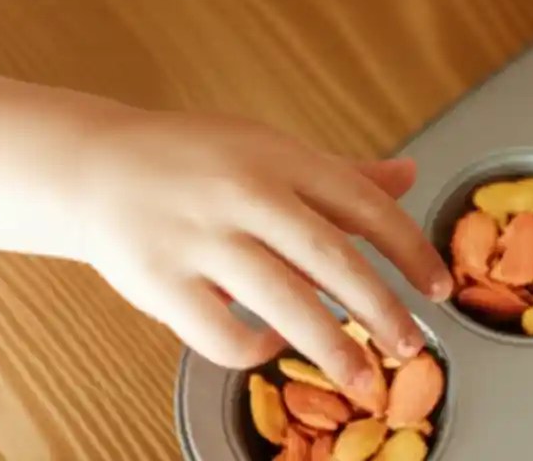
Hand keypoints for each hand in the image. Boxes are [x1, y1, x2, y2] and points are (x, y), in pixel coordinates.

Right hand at [73, 109, 451, 401]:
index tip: (440, 290)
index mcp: (282, 157)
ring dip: (330, 346)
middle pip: (332, 256)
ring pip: (281, 300)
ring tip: (364, 379)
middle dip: (381, 308)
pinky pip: (218, 331)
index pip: (366, 206)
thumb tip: (411, 174)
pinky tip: (269, 347)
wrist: (93, 166)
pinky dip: (252, 349)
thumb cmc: (197, 162)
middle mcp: (245, 192)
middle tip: (413, 348)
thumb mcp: (271, 152)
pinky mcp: (158, 279)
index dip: (411, 251)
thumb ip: (341, 174)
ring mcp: (199, 236)